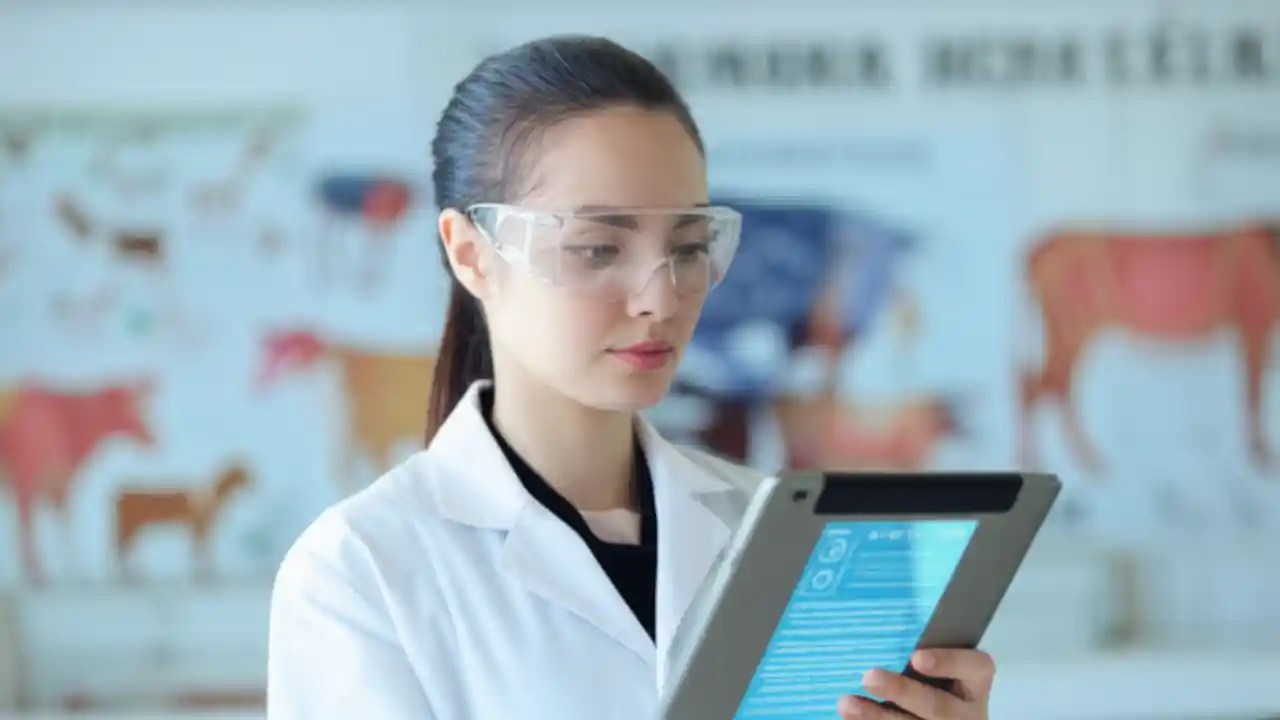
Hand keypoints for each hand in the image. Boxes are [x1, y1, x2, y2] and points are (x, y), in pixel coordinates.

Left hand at [837, 649, 994, 718]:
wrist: (941, 719)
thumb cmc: (933, 685)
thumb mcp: (940, 672)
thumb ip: (918, 658)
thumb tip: (875, 635)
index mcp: (974, 684)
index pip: (974, 667)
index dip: (948, 662)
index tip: (916, 657)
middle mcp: (967, 713)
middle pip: (938, 706)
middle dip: (902, 692)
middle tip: (868, 677)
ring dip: (877, 717)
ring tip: (847, 704)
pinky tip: (850, 719)